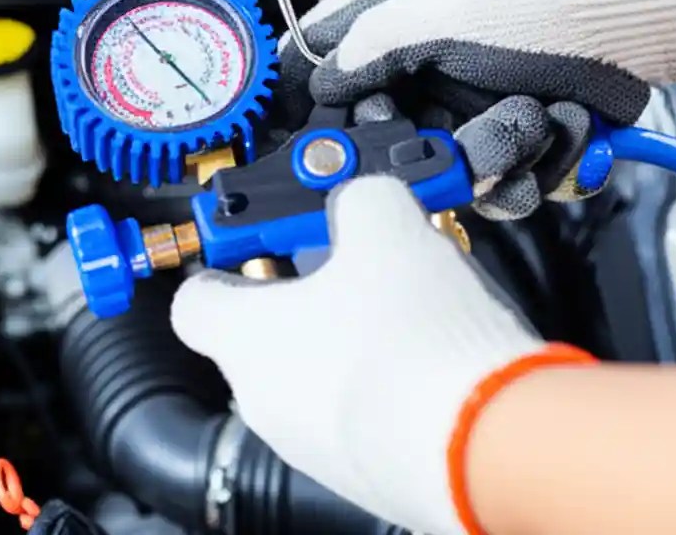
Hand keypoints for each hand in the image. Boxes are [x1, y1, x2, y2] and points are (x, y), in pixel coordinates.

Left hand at [170, 176, 553, 534]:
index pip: (194, 301)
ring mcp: (313, 447)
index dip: (227, 262)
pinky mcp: (368, 476)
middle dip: (314, 294)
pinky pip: (367, 417)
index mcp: (240, 339)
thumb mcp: (385, 227)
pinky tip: (441, 362)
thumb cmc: (410, 340)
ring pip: (320, 378)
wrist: (481, 448)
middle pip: (267, 336)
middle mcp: (263, 401)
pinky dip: (394, 388)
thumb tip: (365, 200)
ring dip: (357, 342)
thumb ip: (360, 199)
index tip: (263, 238)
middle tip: (362, 262)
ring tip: (417, 309)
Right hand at [278, 0, 675, 215]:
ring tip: (539, 116)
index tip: (329, 133)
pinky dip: (543, 165)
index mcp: (395, 14)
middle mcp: (427, 64)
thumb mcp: (436, 12)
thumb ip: (365, 47)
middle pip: (387, 135)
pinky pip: (507, 184)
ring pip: (450, 171)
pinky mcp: (519, 139)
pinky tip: (567, 125)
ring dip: (499, 155)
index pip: (323, 57)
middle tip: (454, 139)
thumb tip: (320, 83)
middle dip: (425, 148)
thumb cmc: (540, 0)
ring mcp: (473, 103)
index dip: (315, 101)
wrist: (640, 19)